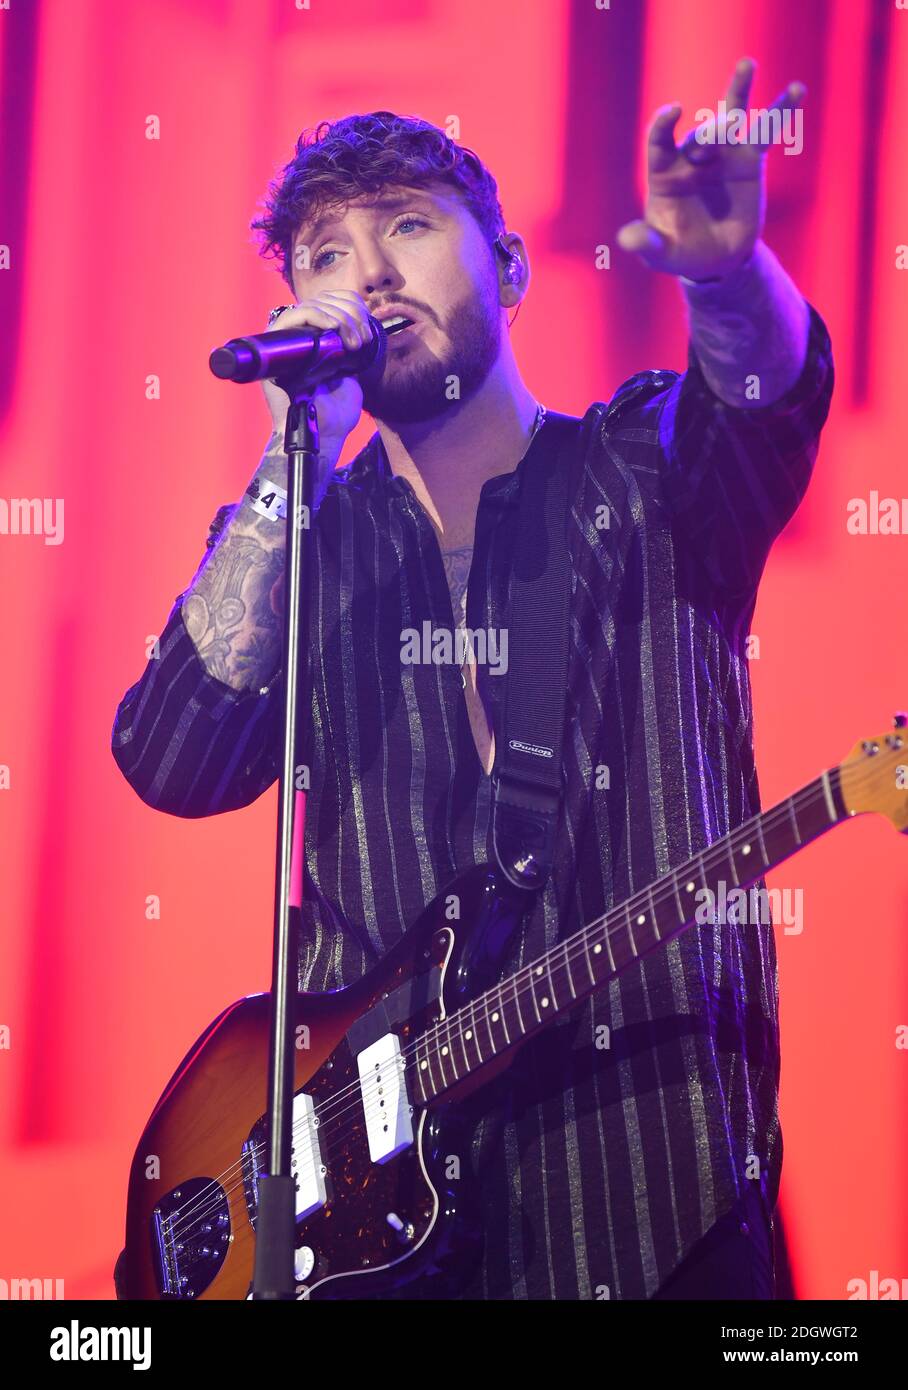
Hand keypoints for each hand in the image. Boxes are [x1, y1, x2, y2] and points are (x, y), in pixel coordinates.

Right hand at [261, 290, 371, 444]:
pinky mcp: (273, 345)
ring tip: (354, 341)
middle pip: (322, 300)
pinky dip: (318, 316)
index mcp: (313, 341)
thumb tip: (358, 323)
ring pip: (311, 304)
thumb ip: (350, 350)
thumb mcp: (351, 373)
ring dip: (340, 317)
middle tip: (363, 339)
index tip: (367, 330)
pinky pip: (294, 315)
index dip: (351, 306)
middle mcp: (296, 337)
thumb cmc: (336, 413)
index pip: (329, 302)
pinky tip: (335, 328)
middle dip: (350, 314)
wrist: (323, 435)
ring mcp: (283, 340)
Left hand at [616, 57, 804, 281]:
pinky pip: (766, 133)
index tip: (673, 111)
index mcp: (665, 172)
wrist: (716, 261)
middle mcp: (692, 157)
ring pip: (731, 118)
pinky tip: (796, 90)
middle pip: (700, 133)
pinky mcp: (750, 161)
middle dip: (707, 135)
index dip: (664, 124)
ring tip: (746, 65)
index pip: (660, 140)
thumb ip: (645, 242)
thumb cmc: (681, 252)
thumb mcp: (660, 253)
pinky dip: (782, 111)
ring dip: (738, 90)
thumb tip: (625, 239)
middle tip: (710, 146)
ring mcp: (722, 155)